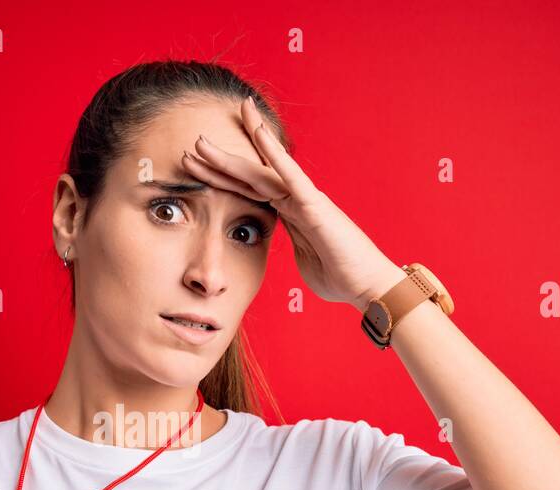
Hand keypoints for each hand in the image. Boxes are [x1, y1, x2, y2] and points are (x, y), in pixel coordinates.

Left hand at [183, 96, 406, 307]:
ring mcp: (304, 199)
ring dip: (232, 154)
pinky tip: (257, 133)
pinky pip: (290, 175)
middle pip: (248, 176)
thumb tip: (285, 247)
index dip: (224, 178)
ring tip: (204, 138)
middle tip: (193, 144)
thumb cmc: (339, 276)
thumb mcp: (303, 259)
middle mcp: (295, 199)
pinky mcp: (315, 205)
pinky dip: (274, 153)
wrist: (367, 286)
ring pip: (261, 171)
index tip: (198, 167)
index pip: (249, 190)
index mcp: (289, 213)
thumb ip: (291, 246)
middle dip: (219, 162)